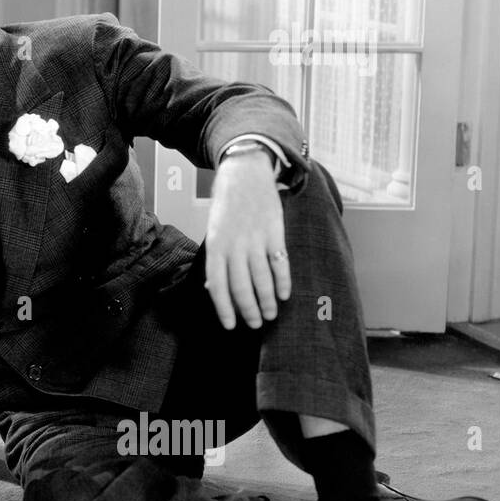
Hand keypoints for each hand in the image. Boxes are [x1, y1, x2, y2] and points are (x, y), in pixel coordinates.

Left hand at [204, 153, 290, 329]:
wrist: (244, 175)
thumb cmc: (227, 207)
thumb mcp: (214, 232)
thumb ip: (217, 260)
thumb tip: (214, 290)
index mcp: (216, 246)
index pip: (218, 285)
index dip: (224, 308)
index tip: (231, 326)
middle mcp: (234, 245)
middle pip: (241, 286)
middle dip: (249, 310)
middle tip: (256, 324)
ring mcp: (255, 239)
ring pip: (262, 278)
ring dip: (268, 300)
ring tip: (271, 315)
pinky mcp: (275, 232)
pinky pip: (280, 262)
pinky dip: (283, 281)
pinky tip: (285, 295)